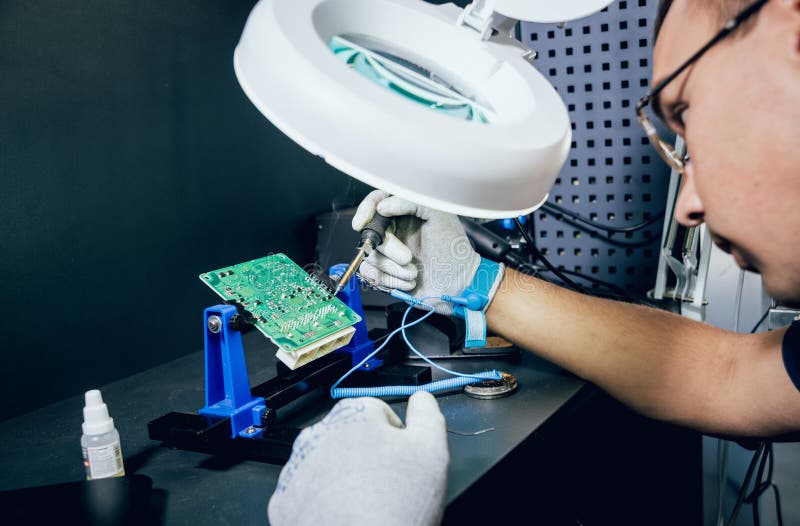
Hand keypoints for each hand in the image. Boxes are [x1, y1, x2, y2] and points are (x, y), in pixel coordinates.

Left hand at [268, 392, 448, 525]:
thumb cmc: (394, 506)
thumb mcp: (432, 450)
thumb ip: (427, 414)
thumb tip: (421, 399)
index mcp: (353, 414)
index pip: (380, 415)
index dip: (398, 441)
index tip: (403, 463)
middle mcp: (318, 434)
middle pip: (351, 439)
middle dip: (368, 457)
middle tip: (387, 488)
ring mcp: (296, 468)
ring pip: (327, 466)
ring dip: (344, 479)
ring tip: (366, 505)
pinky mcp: (284, 500)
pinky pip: (307, 495)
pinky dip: (322, 504)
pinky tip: (342, 516)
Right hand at [352, 190, 481, 314]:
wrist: (458, 284)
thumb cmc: (453, 249)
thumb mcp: (439, 215)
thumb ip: (411, 201)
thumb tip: (383, 206)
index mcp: (404, 213)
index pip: (376, 203)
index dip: (365, 210)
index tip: (362, 223)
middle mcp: (394, 232)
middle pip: (370, 233)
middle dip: (388, 249)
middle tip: (408, 257)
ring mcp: (389, 254)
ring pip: (369, 257)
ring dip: (393, 269)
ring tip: (414, 272)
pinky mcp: (386, 275)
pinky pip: (370, 275)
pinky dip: (390, 281)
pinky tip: (408, 281)